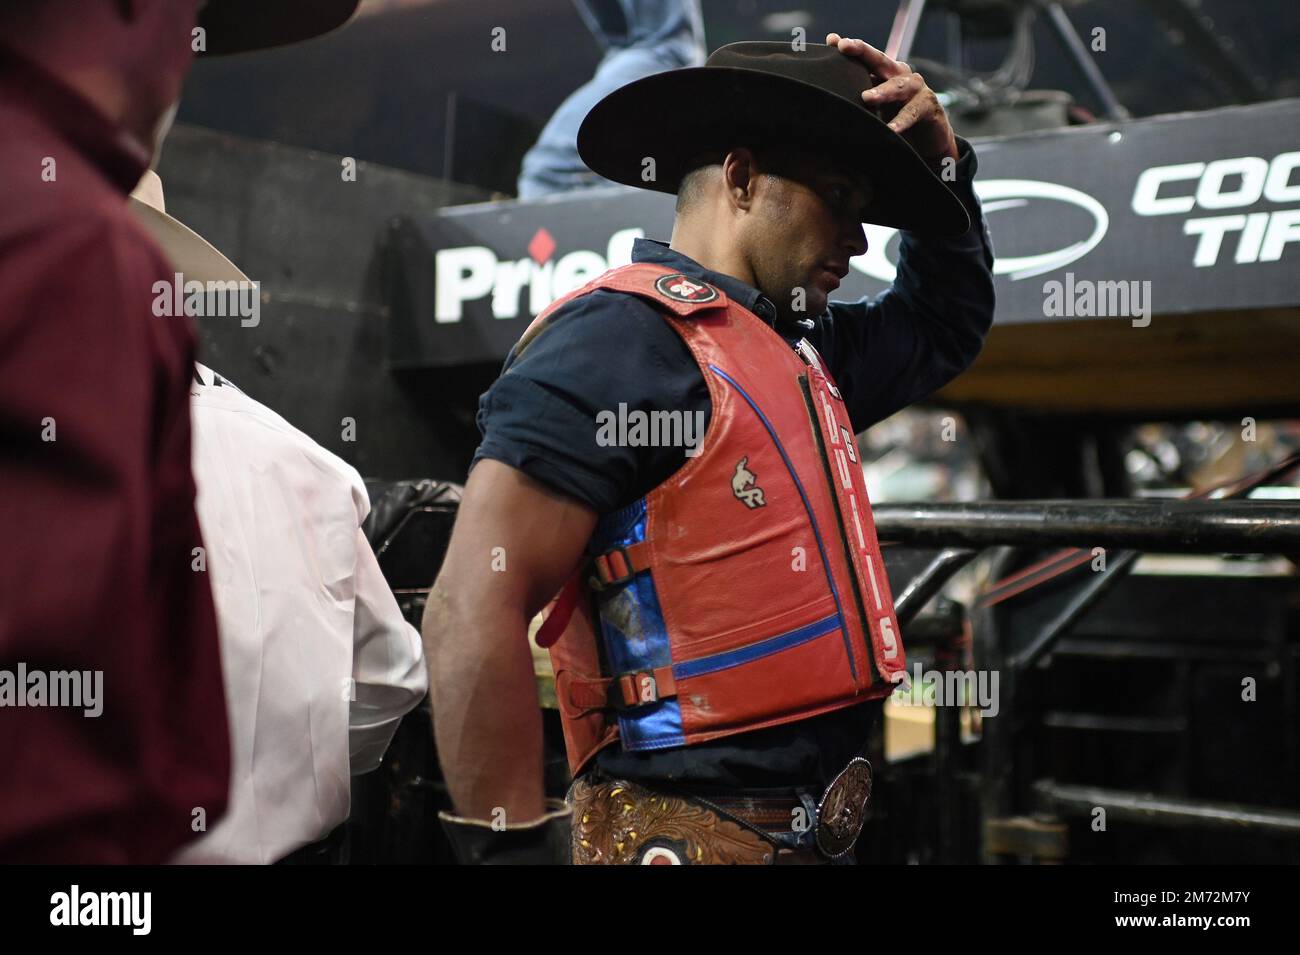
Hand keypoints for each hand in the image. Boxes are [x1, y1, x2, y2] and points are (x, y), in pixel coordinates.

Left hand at [826, 33, 958, 167]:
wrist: (926, 140)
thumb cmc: (894, 121)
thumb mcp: (872, 109)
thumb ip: (855, 99)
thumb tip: (824, 100)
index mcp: (884, 72)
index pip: (865, 56)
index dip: (850, 47)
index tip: (831, 40)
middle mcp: (899, 74)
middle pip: (880, 59)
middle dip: (862, 51)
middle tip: (845, 47)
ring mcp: (916, 88)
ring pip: (898, 86)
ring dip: (882, 91)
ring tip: (867, 97)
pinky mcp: (928, 106)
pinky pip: (912, 112)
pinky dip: (901, 121)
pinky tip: (891, 129)